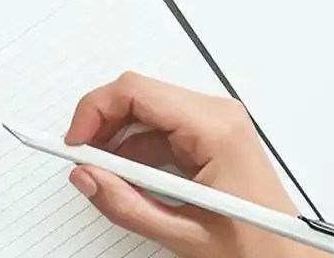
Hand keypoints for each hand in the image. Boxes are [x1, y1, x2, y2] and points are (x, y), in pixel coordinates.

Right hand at [65, 73, 327, 257]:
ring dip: (118, 141)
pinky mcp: (212, 135)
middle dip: (102, 126)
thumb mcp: (183, 235)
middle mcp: (218, 115)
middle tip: (83, 159)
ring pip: (146, 111)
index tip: (75, 143)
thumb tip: (86, 177)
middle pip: (138, 96)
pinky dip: (137, 150)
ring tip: (108, 176)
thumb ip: (126, 205)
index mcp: (215, 129)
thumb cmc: (258, 249)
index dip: (94, 112)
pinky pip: (161, 128)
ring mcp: (216, 123)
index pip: (135, 92)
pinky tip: (132, 179)